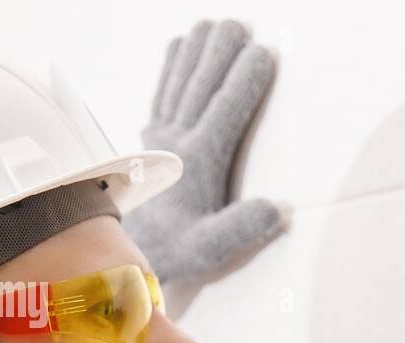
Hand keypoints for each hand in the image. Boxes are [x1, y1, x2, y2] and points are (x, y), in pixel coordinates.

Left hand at [125, 20, 285, 283]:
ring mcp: (161, 139)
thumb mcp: (211, 250)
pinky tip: (180, 46)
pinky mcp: (152, 141)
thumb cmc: (174, 252)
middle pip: (202, 86)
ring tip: (214, 23)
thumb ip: (243, 228)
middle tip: (240, 24)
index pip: (226, 112)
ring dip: (198, 50)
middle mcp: (177, 143)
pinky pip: (162, 92)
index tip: (264, 53)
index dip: (245, 81)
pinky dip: (172, 66)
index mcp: (198, 163)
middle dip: (221, 51)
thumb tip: (279, 209)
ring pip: (180, 82)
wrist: (125, 256)